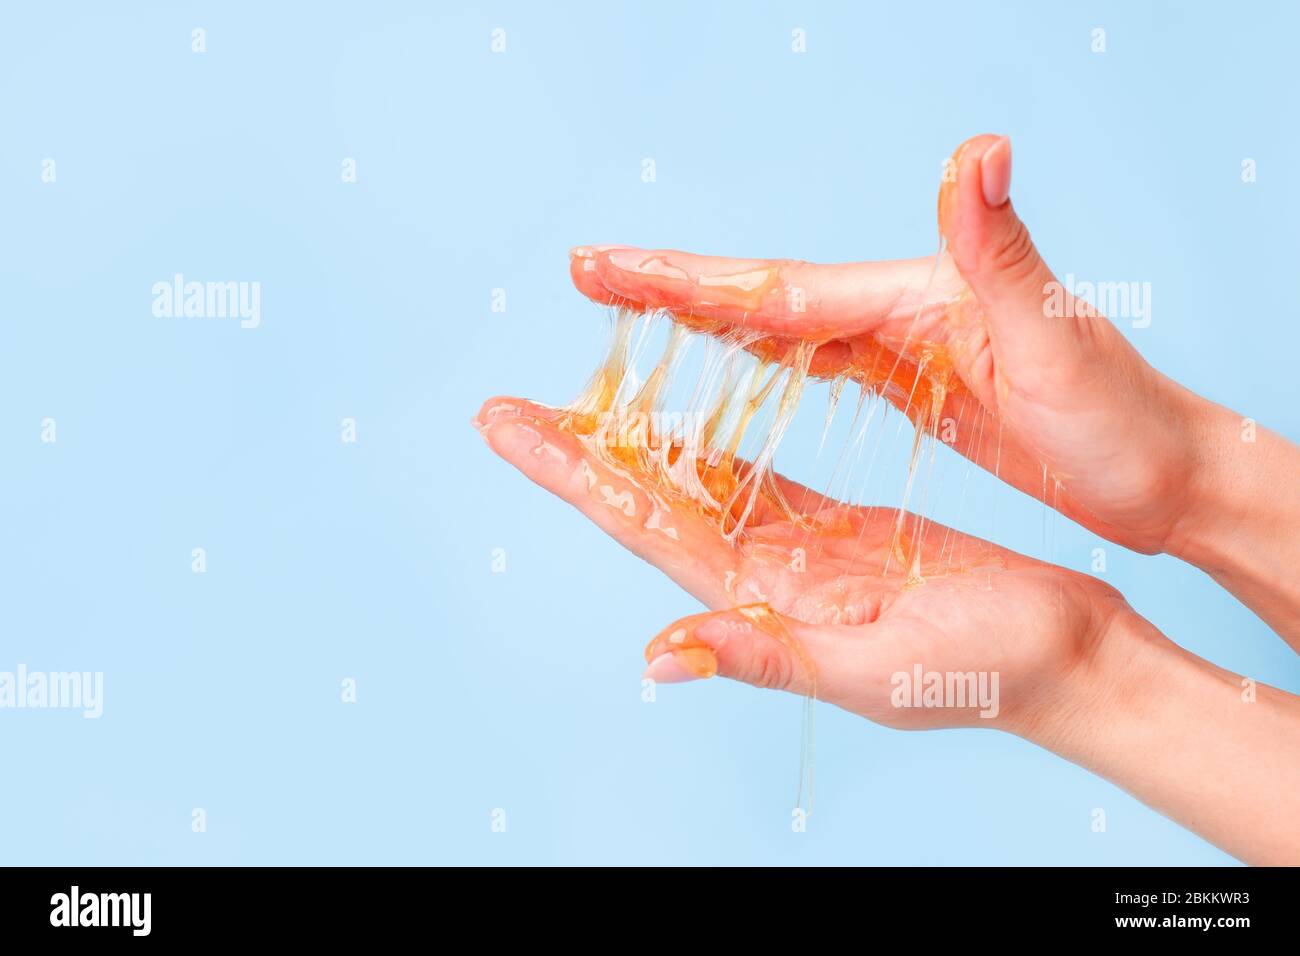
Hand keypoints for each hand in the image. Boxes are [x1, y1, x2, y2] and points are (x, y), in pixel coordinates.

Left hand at [476, 397, 1299, 864]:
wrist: (1063, 656)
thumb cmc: (986, 672)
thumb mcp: (872, 670)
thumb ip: (767, 655)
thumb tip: (661, 655)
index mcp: (763, 603)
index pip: (643, 528)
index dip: (573, 477)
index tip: (507, 429)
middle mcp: (765, 577)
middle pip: (651, 502)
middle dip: (578, 455)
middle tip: (507, 408)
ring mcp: (800, 553)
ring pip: (697, 488)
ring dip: (635, 449)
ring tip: (578, 404)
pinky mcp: (843, 530)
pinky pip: (761, 482)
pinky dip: (715, 452)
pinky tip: (683, 426)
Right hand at [568, 136, 1200, 555]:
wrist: (1161, 464)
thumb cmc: (1118, 414)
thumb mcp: (1058, 335)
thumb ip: (1002, 250)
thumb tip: (980, 149)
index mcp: (913, 297)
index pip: (779, 287)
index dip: (687, 282)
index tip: (606, 267)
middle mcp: (898, 308)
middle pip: (764, 295)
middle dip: (672, 286)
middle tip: (589, 273)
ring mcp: (902, 343)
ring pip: (782, 326)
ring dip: (706, 317)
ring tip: (636, 310)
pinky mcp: (912, 380)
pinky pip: (817, 363)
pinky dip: (762, 357)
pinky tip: (735, 361)